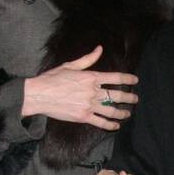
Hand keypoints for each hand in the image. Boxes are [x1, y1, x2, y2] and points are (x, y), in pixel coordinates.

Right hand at [22, 44, 138, 130]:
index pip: (116, 77)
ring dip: (122, 112)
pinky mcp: (83, 117)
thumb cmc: (52, 78)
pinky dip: (110, 125)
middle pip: (117, 95)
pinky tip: (116, 126)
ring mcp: (89, 105)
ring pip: (111, 111)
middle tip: (135, 99)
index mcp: (91, 77)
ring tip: (127, 113)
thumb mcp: (70, 65)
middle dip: (129, 98)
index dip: (128, 79)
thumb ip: (88, 59)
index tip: (135, 80)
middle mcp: (92, 91)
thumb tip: (100, 48)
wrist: (39, 94)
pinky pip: (101, 122)